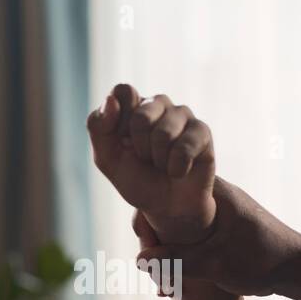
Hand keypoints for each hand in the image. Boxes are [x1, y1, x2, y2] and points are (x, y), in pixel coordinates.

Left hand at [86, 83, 216, 244]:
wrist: (168, 207)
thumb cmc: (137, 179)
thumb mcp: (107, 159)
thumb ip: (98, 128)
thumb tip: (111, 100)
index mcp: (133, 104)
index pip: (123, 92)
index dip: (119, 122)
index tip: (123, 143)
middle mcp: (158, 103)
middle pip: (140, 117)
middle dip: (139, 149)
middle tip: (146, 159)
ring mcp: (182, 114)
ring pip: (163, 134)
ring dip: (158, 161)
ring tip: (163, 165)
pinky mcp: (202, 131)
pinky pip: (184, 149)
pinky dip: (176, 168)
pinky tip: (180, 171)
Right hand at [132, 176, 300, 296]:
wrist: (297, 270)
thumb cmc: (262, 259)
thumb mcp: (216, 263)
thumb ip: (177, 262)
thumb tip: (139, 261)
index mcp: (210, 191)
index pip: (163, 189)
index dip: (146, 215)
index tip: (144, 242)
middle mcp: (209, 196)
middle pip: (164, 212)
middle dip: (154, 245)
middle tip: (154, 275)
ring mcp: (213, 214)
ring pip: (174, 230)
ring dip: (165, 257)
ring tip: (164, 288)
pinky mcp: (216, 231)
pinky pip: (186, 240)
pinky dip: (177, 260)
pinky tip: (173, 286)